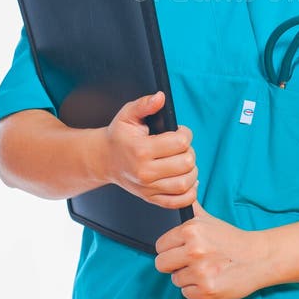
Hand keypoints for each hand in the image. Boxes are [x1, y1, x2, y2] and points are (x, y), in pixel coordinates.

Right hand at [101, 91, 197, 208]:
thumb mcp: (128, 115)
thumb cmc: (120, 136)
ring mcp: (148, 188)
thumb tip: (160, 97)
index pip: (180, 143)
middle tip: (181, 146)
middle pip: (186, 163)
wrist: (105, 160)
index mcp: (141, 150)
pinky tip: (187, 180)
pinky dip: (190, 193)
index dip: (185, 133)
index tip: (180, 131)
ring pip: (186, 183)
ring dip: (193, 170)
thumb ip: (145, 104)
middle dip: (189, 151)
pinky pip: (179, 201)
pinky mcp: (151, 199)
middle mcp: (145, 172)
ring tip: (184, 161)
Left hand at [155, 200, 267, 298]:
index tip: (179, 249)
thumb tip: (187, 188)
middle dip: (173, 264)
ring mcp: (200, 272)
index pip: (160, 245)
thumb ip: (192, 207)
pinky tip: (209, 279)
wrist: (258, 258)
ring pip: (175, 279)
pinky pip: (186, 293)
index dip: (169, 248)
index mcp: (191, 230)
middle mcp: (193, 250)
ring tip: (204, 269)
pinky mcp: (207, 290)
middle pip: (161, 264)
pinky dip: (196, 290)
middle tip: (189, 261)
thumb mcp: (210, 219)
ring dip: (187, 277)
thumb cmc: (232, 239)